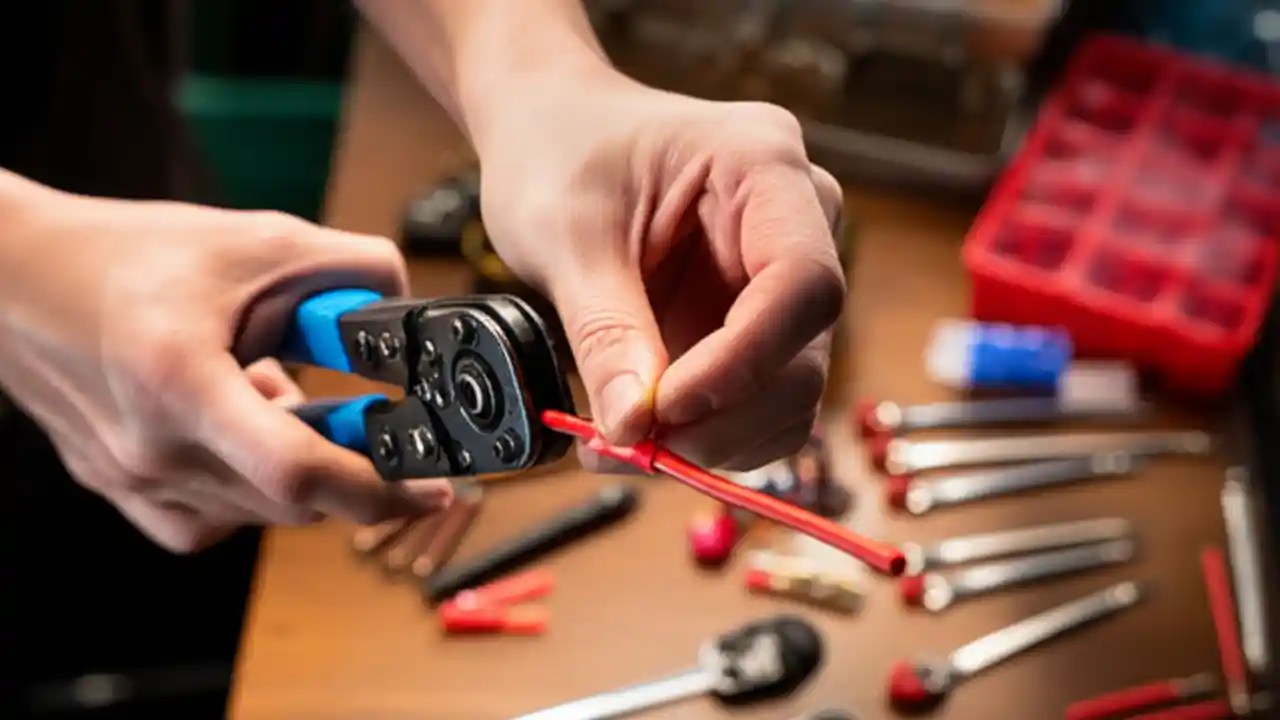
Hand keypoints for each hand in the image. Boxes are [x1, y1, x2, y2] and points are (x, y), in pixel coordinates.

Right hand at [0, 177, 451, 552]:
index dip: (382, 489)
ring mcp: (132, 480)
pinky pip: (212, 518)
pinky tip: (242, 429)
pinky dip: (249, 485)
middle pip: (292, 499)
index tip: (435, 486)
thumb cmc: (125, 256)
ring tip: (277, 392)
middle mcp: (153, 449)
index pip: (299, 473)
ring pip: (258, 511)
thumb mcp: (254, 240)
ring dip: (297, 467)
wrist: (15, 277)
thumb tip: (406, 307)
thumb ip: (349, 267)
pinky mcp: (121, 490)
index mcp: (182, 383)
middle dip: (351, 465)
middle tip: (374, 420)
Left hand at [474, 73, 844, 470]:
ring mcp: (780, 278)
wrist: (552, 133)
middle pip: (804, 350)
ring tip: (621, 445)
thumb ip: (605, 334)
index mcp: (763, 165)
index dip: (744, 361)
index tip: (668, 406)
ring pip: (789, 392)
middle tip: (636, 446)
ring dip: (714, 438)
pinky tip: (640, 433)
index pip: (801, 281)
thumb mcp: (564, 236)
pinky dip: (706, 434)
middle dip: (723, 415)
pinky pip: (757, 401)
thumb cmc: (560, 151)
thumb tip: (634, 428)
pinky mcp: (755, 323)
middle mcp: (798, 221)